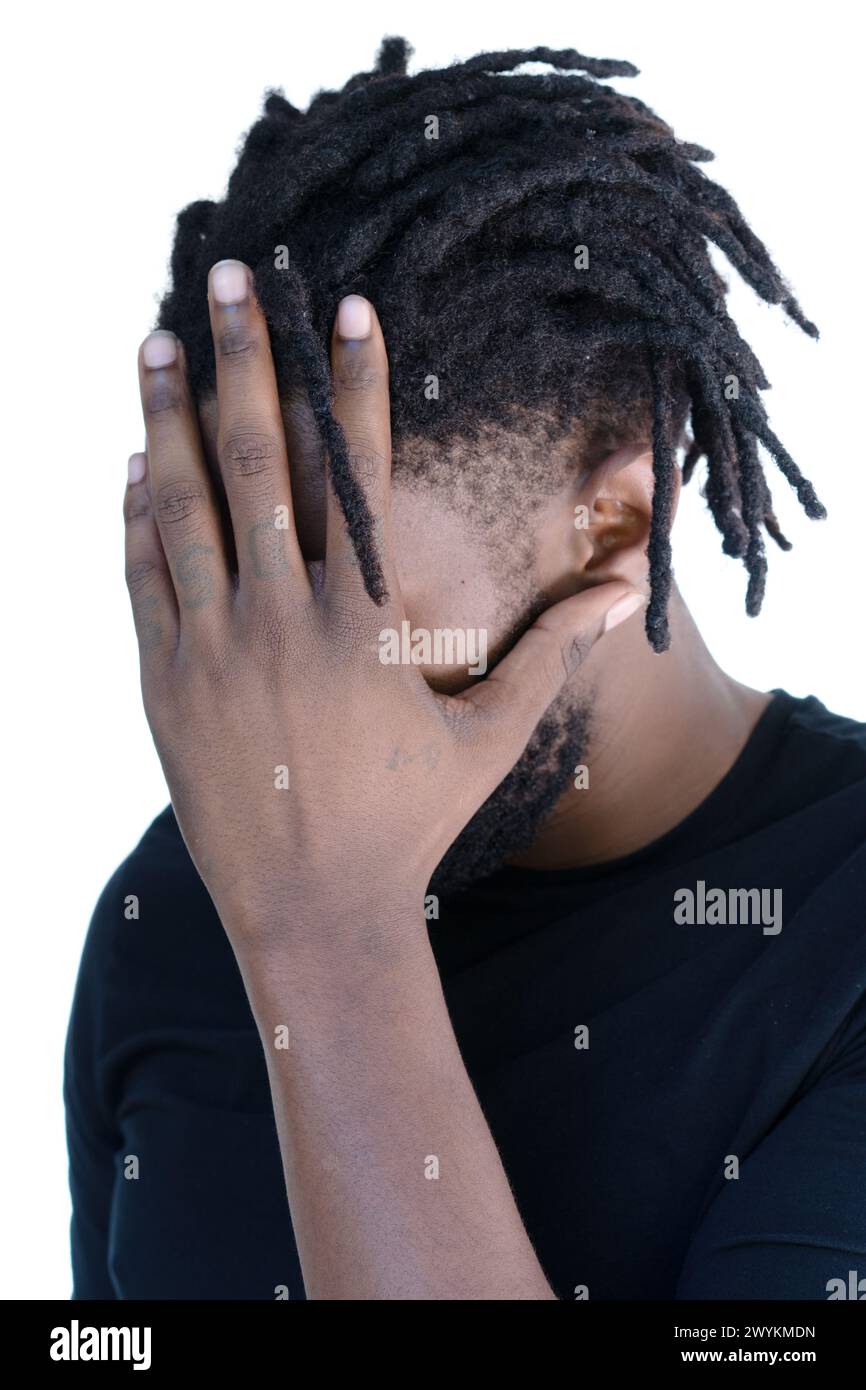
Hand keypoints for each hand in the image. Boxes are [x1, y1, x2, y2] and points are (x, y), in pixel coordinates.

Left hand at [125, 260, 641, 953]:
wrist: (312, 910)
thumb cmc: (411, 822)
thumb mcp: (491, 737)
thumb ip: (549, 652)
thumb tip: (621, 589)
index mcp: (363, 623)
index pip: (359, 472)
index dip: (355, 381)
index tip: (348, 303)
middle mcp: (281, 621)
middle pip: (256, 462)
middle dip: (240, 359)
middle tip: (226, 275)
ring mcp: (211, 651)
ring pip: (181, 508)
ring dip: (165, 417)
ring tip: (153, 340)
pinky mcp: (163, 685)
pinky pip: (141, 579)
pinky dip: (134, 516)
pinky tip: (132, 462)